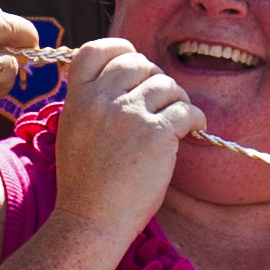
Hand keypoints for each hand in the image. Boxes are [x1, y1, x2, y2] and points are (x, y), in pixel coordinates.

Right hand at [46, 38, 196, 246]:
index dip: (120, 49)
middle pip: (139, 63)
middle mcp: (102, 100)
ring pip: (167, 84)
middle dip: (155, 78)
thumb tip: (124, 79)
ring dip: (178, 99)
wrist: (92, 219)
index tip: (135, 60)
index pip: (96, 49)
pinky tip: (194, 129)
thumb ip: (91, 102)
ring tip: (178, 120)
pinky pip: (187, 110)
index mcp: (78, 98)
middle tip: (162, 101)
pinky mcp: (158, 133)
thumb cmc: (86, 183)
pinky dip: (196, 118)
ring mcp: (130, 114)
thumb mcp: (74, 131)